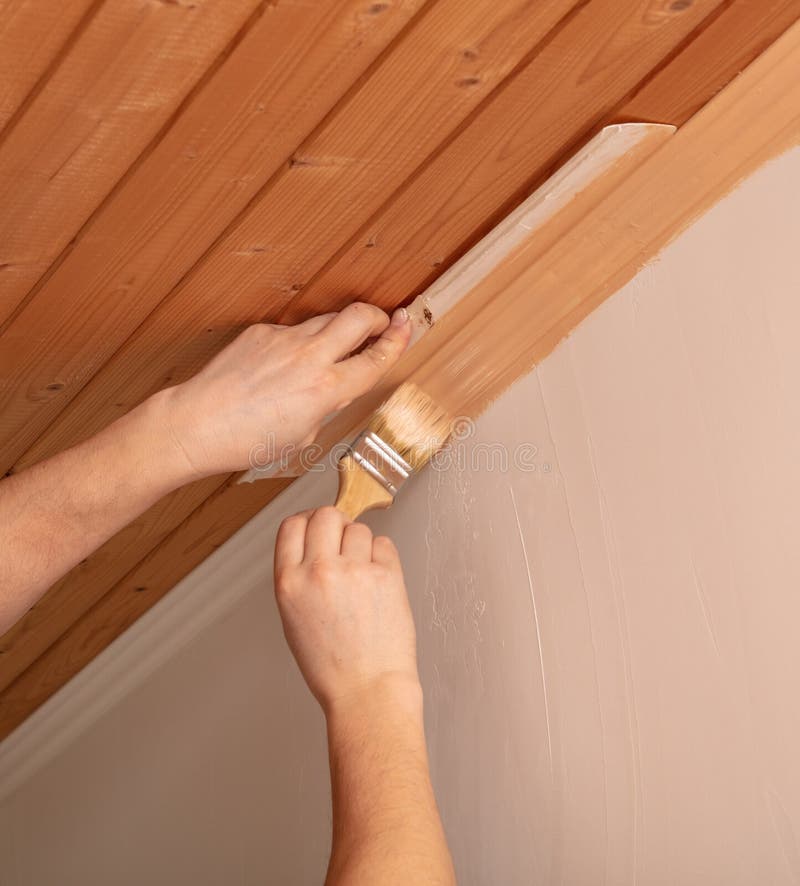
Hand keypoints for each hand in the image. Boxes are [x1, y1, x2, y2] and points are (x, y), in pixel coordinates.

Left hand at [159, 303, 410, 478]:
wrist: (198, 424)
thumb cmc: (247, 440)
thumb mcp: (303, 435)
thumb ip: (328, 405)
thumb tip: (338, 387)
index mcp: (326, 390)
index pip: (376, 358)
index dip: (398, 340)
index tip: (407, 326)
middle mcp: (310, 358)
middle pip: (359, 316)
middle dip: (377, 316)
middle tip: (383, 322)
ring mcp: (284, 340)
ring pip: (327, 320)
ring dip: (340, 328)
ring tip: (335, 347)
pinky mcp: (262, 332)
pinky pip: (293, 331)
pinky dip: (300, 342)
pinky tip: (285, 365)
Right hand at [273, 506, 419, 713]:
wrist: (366, 690)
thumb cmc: (331, 664)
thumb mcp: (294, 618)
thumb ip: (299, 577)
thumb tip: (313, 544)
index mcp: (289, 582)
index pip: (291, 525)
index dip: (306, 522)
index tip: (315, 526)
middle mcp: (318, 571)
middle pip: (325, 515)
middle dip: (335, 524)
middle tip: (343, 542)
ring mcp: (354, 571)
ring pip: (358, 528)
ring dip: (361, 544)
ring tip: (362, 574)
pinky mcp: (385, 575)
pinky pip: (384, 544)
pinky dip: (382, 556)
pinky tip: (378, 580)